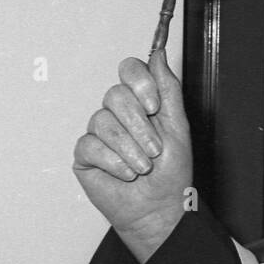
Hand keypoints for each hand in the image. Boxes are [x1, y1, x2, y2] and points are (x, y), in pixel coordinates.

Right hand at [73, 47, 192, 261]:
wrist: (160, 209)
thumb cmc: (172, 172)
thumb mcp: (178, 126)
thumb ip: (168, 89)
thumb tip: (160, 53)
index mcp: (141, 101)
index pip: (130, 70)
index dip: (140, 84)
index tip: (154, 107)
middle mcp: (118, 113)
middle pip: (115, 95)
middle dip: (139, 126)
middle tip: (154, 149)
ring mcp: (99, 133)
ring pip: (102, 121)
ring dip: (129, 149)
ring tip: (143, 168)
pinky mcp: (85, 155)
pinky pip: (90, 146)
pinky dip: (114, 162)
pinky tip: (126, 174)